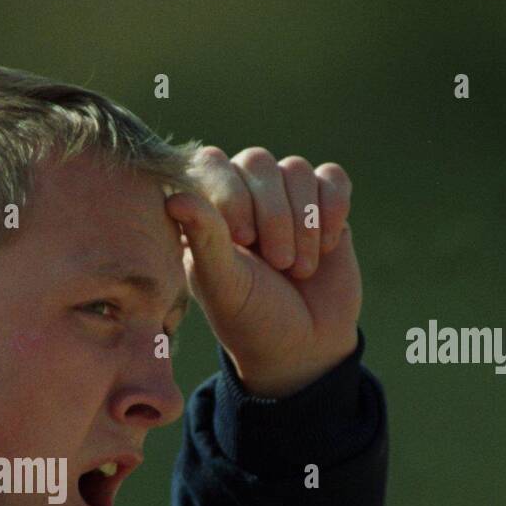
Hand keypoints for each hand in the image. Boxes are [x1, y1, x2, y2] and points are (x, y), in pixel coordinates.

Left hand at [165, 146, 361, 398]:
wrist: (306, 345)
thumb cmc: (252, 319)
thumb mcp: (224, 285)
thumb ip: (203, 239)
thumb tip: (173, 196)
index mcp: (205, 214)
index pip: (211, 163)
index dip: (231, 192)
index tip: (243, 240)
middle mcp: (242, 197)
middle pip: (256, 161)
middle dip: (274, 215)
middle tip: (278, 264)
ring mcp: (284, 198)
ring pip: (295, 169)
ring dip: (303, 223)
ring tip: (299, 269)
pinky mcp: (323, 204)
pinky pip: (331, 177)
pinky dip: (332, 209)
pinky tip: (328, 245)